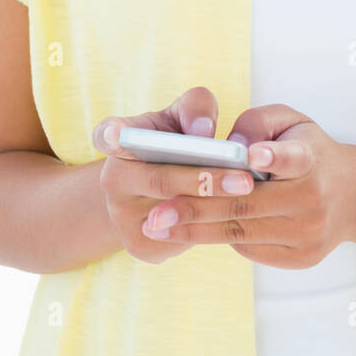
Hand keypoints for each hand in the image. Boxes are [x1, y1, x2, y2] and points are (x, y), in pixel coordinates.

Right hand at [92, 85, 249, 263]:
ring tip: (248, 194)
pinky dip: (212, 226)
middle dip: (205, 179)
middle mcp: (112, 180)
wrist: (159, 190)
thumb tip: (204, 131)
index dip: (111, 135)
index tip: (117, 134)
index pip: (107, 134)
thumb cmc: (177, 140)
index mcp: (118, 141)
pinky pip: (182, 238)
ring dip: (214, 206)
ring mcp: (122, 218)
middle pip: (160, 180)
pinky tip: (237, 214)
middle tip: (244, 180)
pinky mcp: (142, 246)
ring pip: (175, 214)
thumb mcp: (184, 116)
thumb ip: (195, 109)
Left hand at [149, 103, 355, 267]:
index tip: (252, 154)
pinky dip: (216, 238)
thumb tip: (229, 144)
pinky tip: (186, 233)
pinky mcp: (301, 259)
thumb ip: (258, 122)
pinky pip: (249, 248)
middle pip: (247, 206)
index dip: (273, 157)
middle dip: (197, 209)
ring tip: (156, 228)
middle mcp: (314, 201)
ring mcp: (309, 235)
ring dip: (194, 231)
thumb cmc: (309, 149)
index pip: (295, 159)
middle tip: (156, 212)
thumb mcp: (292, 122)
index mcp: (313, 159)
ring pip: (241, 233)